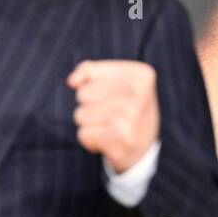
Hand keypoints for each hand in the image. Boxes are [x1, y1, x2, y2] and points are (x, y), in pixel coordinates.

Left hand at [66, 59, 159, 173]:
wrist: (144, 146)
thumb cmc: (124, 106)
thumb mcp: (115, 80)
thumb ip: (89, 70)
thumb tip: (72, 81)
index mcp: (140, 75)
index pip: (88, 72)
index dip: (91, 85)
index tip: (113, 94)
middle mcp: (139, 95)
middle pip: (83, 94)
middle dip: (89, 105)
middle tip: (110, 113)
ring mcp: (132, 119)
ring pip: (81, 115)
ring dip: (89, 123)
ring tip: (109, 126)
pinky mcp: (121, 142)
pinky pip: (84, 134)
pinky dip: (90, 139)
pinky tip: (107, 140)